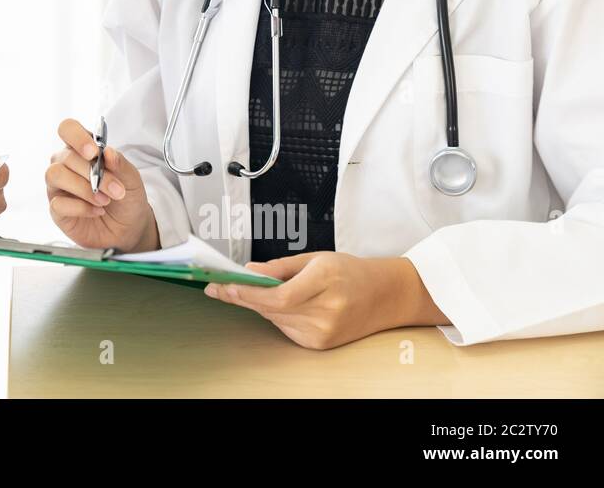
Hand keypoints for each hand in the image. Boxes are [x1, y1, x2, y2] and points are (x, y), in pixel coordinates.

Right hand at [45, 118, 156, 252]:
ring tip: (105, 201)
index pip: (67, 129)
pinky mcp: (57, 209)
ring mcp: (58, 186)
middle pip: (65, 157)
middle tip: (116, 189)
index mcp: (82, 149)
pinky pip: (57, 203)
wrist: (128, 227)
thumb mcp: (132, 179)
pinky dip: (81, 208)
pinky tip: (97, 211)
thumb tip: (107, 152)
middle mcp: (65, 164)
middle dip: (92, 173)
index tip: (94, 153)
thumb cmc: (126, 197)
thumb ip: (120, 163)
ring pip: (54, 175)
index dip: (77, 137)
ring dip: (83, 188)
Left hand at [203, 252, 433, 348]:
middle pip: (271, 308)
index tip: (222, 285)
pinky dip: (276, 315)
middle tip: (216, 286)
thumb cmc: (350, 272)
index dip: (246, 292)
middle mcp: (326, 310)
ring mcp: (324, 331)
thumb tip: (247, 271)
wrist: (387, 296)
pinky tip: (281, 303)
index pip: (277, 295)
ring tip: (249, 289)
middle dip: (241, 296)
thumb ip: (279, 267)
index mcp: (325, 280)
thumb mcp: (316, 258)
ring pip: (274, 318)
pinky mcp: (320, 344)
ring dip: (259, 304)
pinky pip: (285, 328)